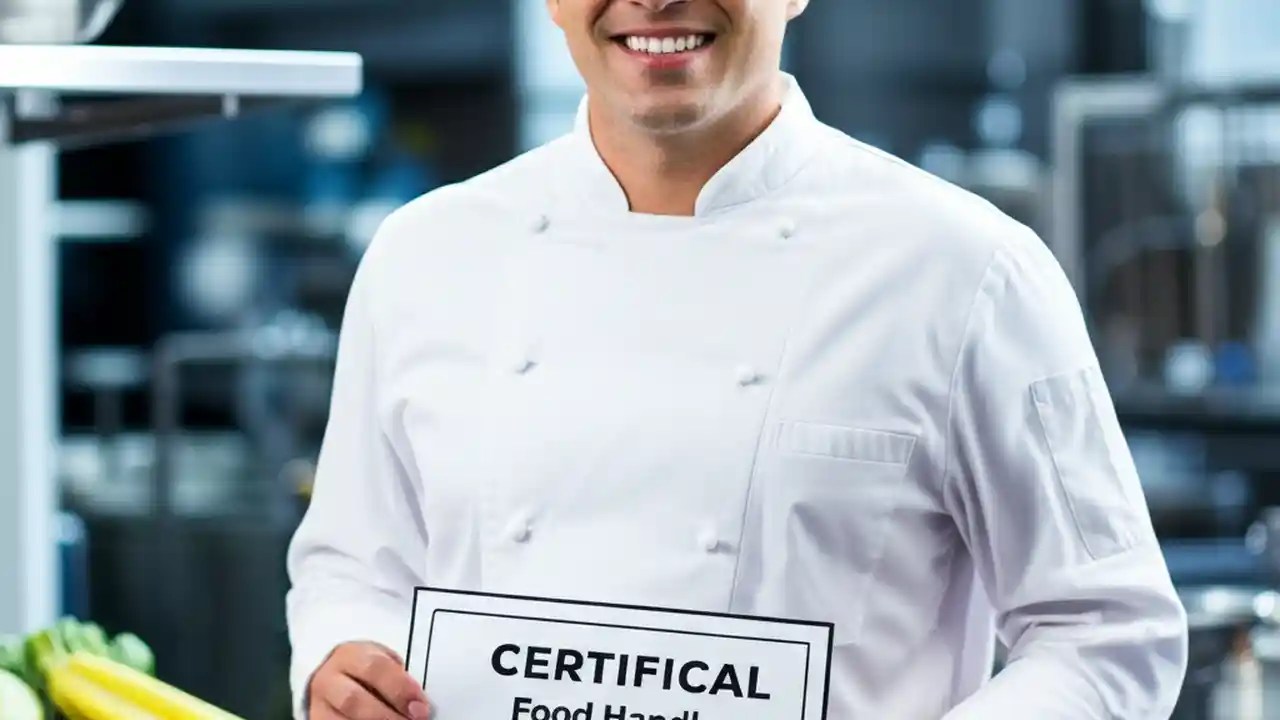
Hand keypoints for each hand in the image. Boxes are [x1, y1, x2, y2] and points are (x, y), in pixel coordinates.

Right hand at [309, 641, 430, 719]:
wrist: (331, 678)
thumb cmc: (364, 670)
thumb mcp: (380, 661)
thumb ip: (397, 677)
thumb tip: (418, 703)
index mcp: (349, 656)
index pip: (375, 668)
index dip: (401, 689)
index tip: (421, 706)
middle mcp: (328, 680)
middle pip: (354, 700)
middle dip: (386, 715)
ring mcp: (318, 705)